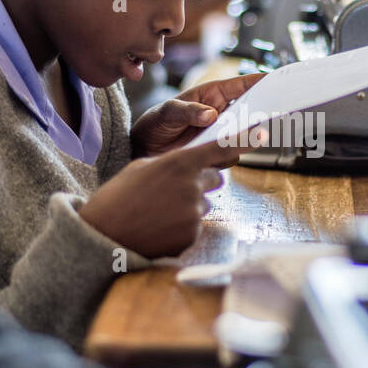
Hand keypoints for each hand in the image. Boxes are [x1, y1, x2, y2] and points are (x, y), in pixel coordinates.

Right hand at [81, 138, 248, 257]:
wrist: (104, 235)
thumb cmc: (118, 198)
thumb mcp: (142, 168)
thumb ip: (174, 165)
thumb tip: (194, 172)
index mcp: (179, 163)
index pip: (220, 149)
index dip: (244, 139)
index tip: (263, 131)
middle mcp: (192, 186)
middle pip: (211, 178)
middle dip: (196, 182)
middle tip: (167, 191)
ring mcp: (194, 212)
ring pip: (201, 202)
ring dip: (186, 205)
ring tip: (156, 211)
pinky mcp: (192, 234)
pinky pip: (195, 224)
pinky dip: (180, 225)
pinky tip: (159, 226)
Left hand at [130, 73, 264, 157]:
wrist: (144, 151)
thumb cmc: (154, 123)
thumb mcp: (167, 112)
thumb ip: (188, 111)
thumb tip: (211, 115)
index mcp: (212, 94)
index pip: (242, 85)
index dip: (261, 82)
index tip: (277, 81)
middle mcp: (221, 114)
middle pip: (250, 111)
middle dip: (260, 113)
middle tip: (268, 115)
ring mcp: (220, 134)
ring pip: (244, 136)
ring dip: (243, 138)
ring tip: (238, 139)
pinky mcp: (216, 153)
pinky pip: (232, 155)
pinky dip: (228, 156)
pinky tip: (215, 156)